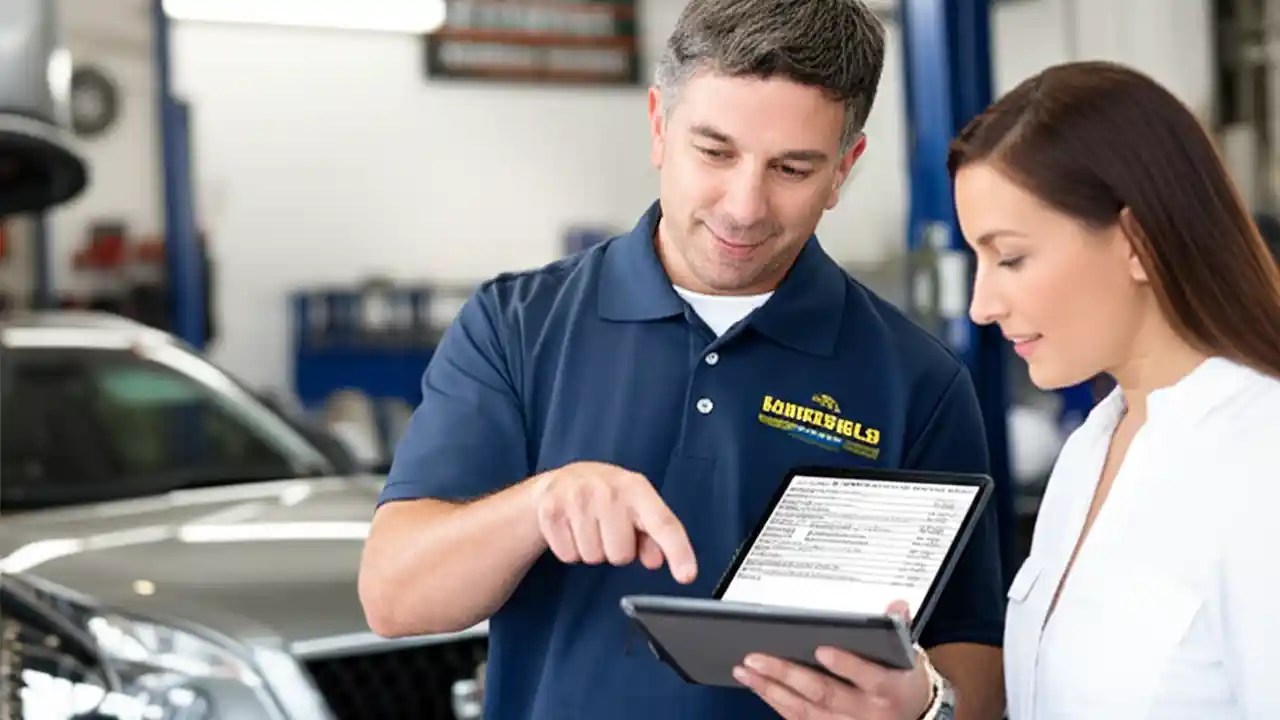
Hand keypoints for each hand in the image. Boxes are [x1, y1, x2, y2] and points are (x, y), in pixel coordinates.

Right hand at [532, 461, 696, 582]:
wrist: (560, 482)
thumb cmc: (606, 497)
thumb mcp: (635, 507)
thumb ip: (652, 534)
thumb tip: (656, 559)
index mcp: (635, 487)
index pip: (663, 523)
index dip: (678, 551)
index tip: (687, 575)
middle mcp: (606, 490)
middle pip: (621, 555)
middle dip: (616, 550)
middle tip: (608, 530)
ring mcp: (576, 499)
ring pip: (593, 558)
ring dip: (592, 550)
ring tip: (589, 527)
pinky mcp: (551, 512)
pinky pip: (568, 556)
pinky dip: (570, 550)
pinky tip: (572, 530)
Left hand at [733, 601, 932, 719]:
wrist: (913, 719)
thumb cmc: (902, 681)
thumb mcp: (908, 656)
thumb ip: (898, 630)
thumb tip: (897, 604)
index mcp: (889, 689)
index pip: (869, 677)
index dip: (846, 665)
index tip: (821, 650)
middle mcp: (868, 713)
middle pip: (825, 694)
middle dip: (788, 675)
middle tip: (757, 658)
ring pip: (805, 711)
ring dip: (771, 690)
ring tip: (746, 670)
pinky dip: (776, 702)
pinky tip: (758, 687)